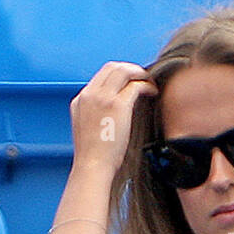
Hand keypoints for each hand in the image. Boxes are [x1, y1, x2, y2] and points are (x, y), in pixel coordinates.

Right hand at [69, 61, 158, 176]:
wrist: (92, 166)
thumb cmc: (94, 156)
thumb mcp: (88, 129)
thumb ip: (96, 114)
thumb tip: (113, 112)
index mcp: (80, 100)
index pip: (101, 75)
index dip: (119, 74)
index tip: (131, 80)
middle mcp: (90, 95)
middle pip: (112, 67)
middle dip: (130, 68)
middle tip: (143, 77)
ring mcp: (103, 98)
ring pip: (124, 70)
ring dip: (139, 73)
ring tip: (150, 82)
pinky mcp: (117, 105)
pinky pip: (135, 85)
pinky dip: (146, 85)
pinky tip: (152, 92)